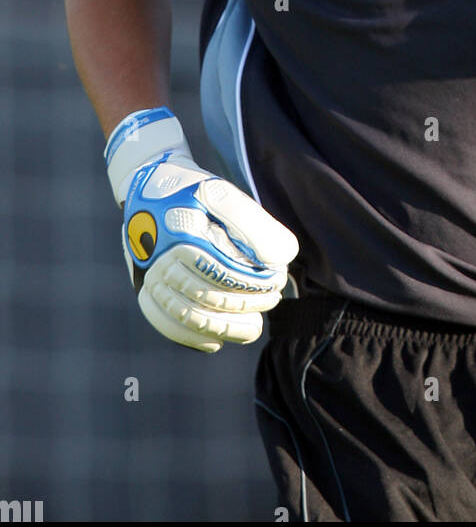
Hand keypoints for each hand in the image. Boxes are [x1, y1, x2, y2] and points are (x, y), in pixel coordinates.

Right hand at [106, 108, 298, 351]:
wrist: (146, 185)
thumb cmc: (191, 189)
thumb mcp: (222, 193)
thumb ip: (254, 223)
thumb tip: (281, 258)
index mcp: (181, 236)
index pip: (225, 272)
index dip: (256, 281)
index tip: (278, 277)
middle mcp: (160, 260)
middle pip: (209, 298)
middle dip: (246, 303)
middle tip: (271, 299)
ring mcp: (149, 277)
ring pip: (189, 318)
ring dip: (225, 328)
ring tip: (254, 327)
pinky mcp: (143, 287)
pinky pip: (164, 322)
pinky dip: (191, 337)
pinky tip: (216, 341)